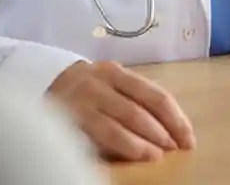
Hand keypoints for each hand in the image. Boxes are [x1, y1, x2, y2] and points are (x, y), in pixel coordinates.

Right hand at [48, 60, 195, 161]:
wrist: (41, 83)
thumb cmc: (88, 88)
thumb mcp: (111, 83)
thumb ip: (135, 98)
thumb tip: (170, 128)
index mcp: (116, 73)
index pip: (155, 96)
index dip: (176, 119)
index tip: (188, 138)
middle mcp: (99, 84)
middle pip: (138, 111)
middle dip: (160, 133)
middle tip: (174, 149)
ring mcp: (81, 102)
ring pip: (118, 126)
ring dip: (142, 144)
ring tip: (156, 156)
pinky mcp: (66, 120)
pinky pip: (97, 137)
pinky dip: (118, 148)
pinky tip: (131, 155)